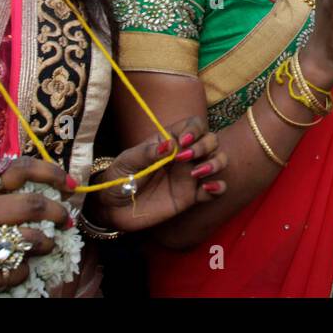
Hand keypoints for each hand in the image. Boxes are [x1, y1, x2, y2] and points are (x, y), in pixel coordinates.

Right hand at [0, 157, 71, 297]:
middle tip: (66, 220)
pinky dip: (25, 269)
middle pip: (32, 205)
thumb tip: (65, 187)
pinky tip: (18, 265)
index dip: (51, 173)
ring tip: (46, 244)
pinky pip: (18, 269)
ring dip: (47, 244)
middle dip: (58, 212)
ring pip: (29, 240)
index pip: (20, 169)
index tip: (71, 185)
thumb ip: (15, 191)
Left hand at [89, 116, 226, 232]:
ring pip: (218, 161)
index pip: (194, 125)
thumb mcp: (128, 162)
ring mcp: (190, 175)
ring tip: (197, 174)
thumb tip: (170, 144)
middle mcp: (184, 155)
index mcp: (170, 140)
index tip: (183, 141)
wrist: (114, 208)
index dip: (195, 129)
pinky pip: (214, 189)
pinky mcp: (192, 196)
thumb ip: (148, 153)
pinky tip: (208, 189)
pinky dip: (218, 187)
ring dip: (215, 163)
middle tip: (185, 158)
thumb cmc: (119, 177)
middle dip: (204, 146)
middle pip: (211, 140)